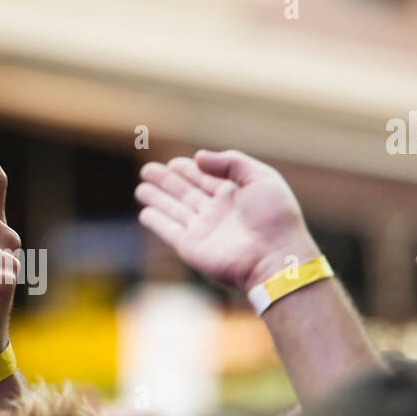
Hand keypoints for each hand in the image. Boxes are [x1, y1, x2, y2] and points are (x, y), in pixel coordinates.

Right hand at [135, 149, 316, 291]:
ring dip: (157, 199)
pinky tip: (145, 213)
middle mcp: (217, 212)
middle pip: (186, 193)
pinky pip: (169, 231)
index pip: (206, 178)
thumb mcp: (261, 177)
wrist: (275, 257)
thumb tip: (197, 157)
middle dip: (167, 181)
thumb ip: (231, 162)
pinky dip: (157, 222)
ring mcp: (203, 230)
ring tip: (141, 188)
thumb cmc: (275, 217)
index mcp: (235, 195)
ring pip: (174, 210)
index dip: (189, 170)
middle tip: (148, 170)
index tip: (173, 162)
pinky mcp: (191, 247)